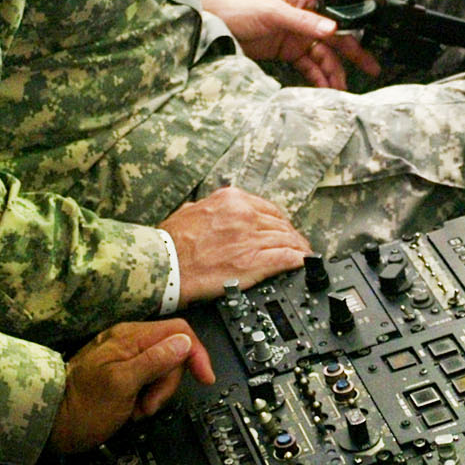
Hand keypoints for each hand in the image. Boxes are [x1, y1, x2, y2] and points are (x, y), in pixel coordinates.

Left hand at [47, 320, 216, 456]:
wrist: (51, 425)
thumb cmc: (80, 407)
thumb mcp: (122, 384)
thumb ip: (155, 360)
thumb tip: (184, 343)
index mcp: (129, 338)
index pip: (179, 331)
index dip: (196, 354)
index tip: (204, 378)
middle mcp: (128, 341)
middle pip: (173, 352)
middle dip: (169, 382)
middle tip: (150, 404)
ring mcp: (124, 357)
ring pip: (162, 369)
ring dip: (156, 394)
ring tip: (137, 409)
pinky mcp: (122, 373)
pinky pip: (148, 380)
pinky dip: (146, 397)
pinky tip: (131, 409)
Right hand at [162, 188, 311, 301]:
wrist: (162, 264)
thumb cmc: (170, 243)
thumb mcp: (191, 211)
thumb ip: (209, 208)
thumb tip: (213, 210)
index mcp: (231, 200)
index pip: (268, 209)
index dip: (280, 222)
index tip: (284, 230)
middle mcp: (244, 215)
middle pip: (281, 224)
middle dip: (292, 236)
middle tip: (298, 245)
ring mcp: (250, 238)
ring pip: (286, 240)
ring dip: (298, 249)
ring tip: (303, 256)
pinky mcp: (252, 262)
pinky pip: (285, 258)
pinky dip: (298, 260)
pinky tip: (303, 263)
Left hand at [195, 0, 380, 89]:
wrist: (214, 18)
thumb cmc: (241, 5)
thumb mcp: (274, 10)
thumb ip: (303, 21)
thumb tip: (330, 30)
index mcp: (307, 0)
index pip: (337, 17)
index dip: (353, 32)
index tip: (366, 48)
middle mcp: (306, 18)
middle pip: (335, 40)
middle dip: (352, 56)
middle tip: (371, 70)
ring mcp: (297, 36)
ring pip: (322, 57)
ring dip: (332, 73)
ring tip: (341, 90)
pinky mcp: (286, 52)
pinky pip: (307, 67)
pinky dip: (316, 78)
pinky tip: (323, 88)